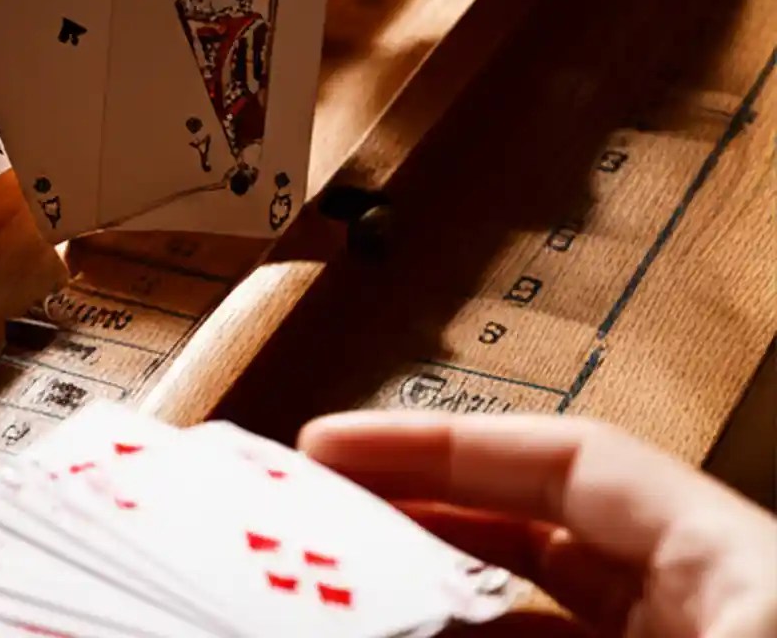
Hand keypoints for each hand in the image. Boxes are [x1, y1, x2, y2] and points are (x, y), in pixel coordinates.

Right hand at [297, 412, 776, 637]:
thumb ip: (517, 636)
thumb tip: (394, 620)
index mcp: (735, 558)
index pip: (563, 456)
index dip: (437, 441)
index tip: (336, 444)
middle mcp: (707, 594)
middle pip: (534, 519)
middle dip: (420, 508)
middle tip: (322, 510)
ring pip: (533, 600)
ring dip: (435, 591)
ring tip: (345, 587)